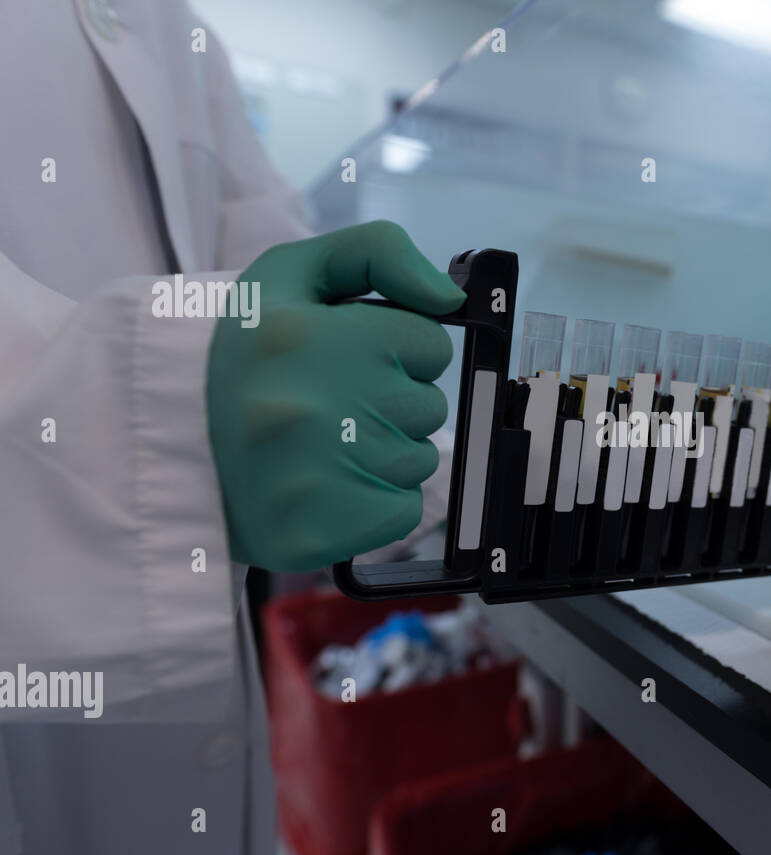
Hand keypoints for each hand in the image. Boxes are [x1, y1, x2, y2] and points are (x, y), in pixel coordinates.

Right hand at [205, 220, 464, 570]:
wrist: (169, 447)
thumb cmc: (245, 358)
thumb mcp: (290, 275)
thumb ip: (377, 252)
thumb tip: (448, 298)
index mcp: (301, 336)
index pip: (428, 342)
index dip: (398, 347)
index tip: (351, 356)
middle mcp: (309, 405)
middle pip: (428, 405)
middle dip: (393, 401)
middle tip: (331, 403)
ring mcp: (315, 476)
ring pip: (418, 460)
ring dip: (385, 451)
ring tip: (323, 443)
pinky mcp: (320, 532)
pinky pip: (402, 510)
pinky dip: (377, 501)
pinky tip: (328, 482)